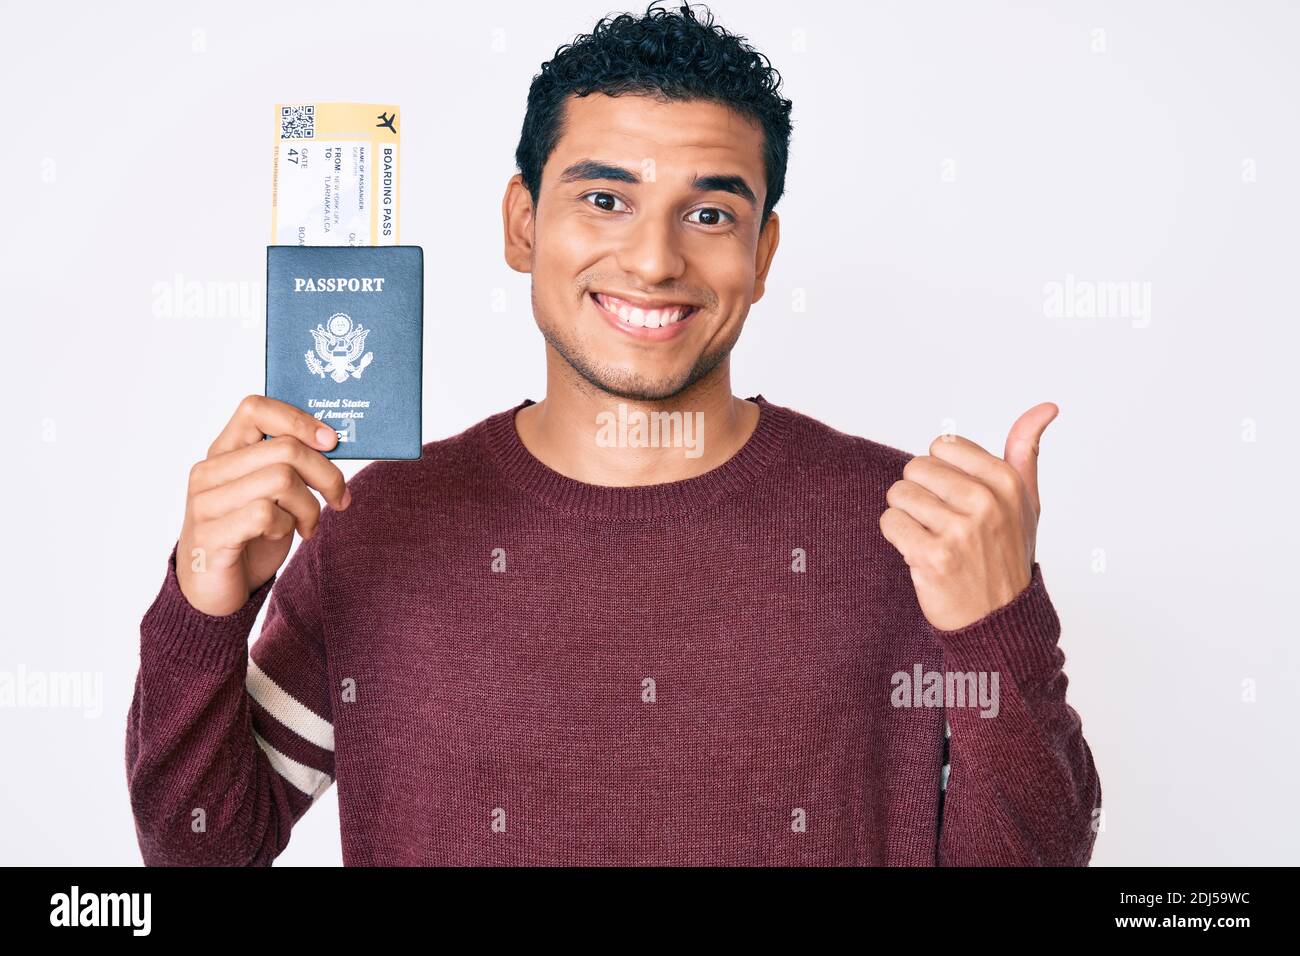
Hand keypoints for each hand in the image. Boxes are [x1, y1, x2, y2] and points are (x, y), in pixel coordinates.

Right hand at [175, 395, 350, 615]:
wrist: (212, 592)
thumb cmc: (249, 536)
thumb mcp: (270, 493)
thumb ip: (288, 464)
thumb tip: (332, 441)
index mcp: (223, 452)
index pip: (256, 409)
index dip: (300, 420)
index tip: (331, 442)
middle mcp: (209, 472)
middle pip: (286, 448)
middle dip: (327, 474)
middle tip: (338, 498)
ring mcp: (206, 503)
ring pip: (282, 479)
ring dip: (310, 506)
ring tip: (307, 525)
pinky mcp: (212, 535)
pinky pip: (266, 514)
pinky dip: (288, 526)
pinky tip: (283, 536)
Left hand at [879, 403, 1057, 630]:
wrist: (998, 620)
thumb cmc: (1007, 555)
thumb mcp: (1026, 501)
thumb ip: (1026, 451)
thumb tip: (1046, 406)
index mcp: (1006, 482)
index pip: (943, 446)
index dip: (942, 474)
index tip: (959, 500)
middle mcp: (986, 502)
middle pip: (916, 467)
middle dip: (921, 494)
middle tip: (943, 523)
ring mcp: (960, 530)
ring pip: (898, 494)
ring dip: (907, 517)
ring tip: (932, 538)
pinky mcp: (933, 556)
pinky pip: (890, 522)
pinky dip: (897, 537)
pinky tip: (919, 553)